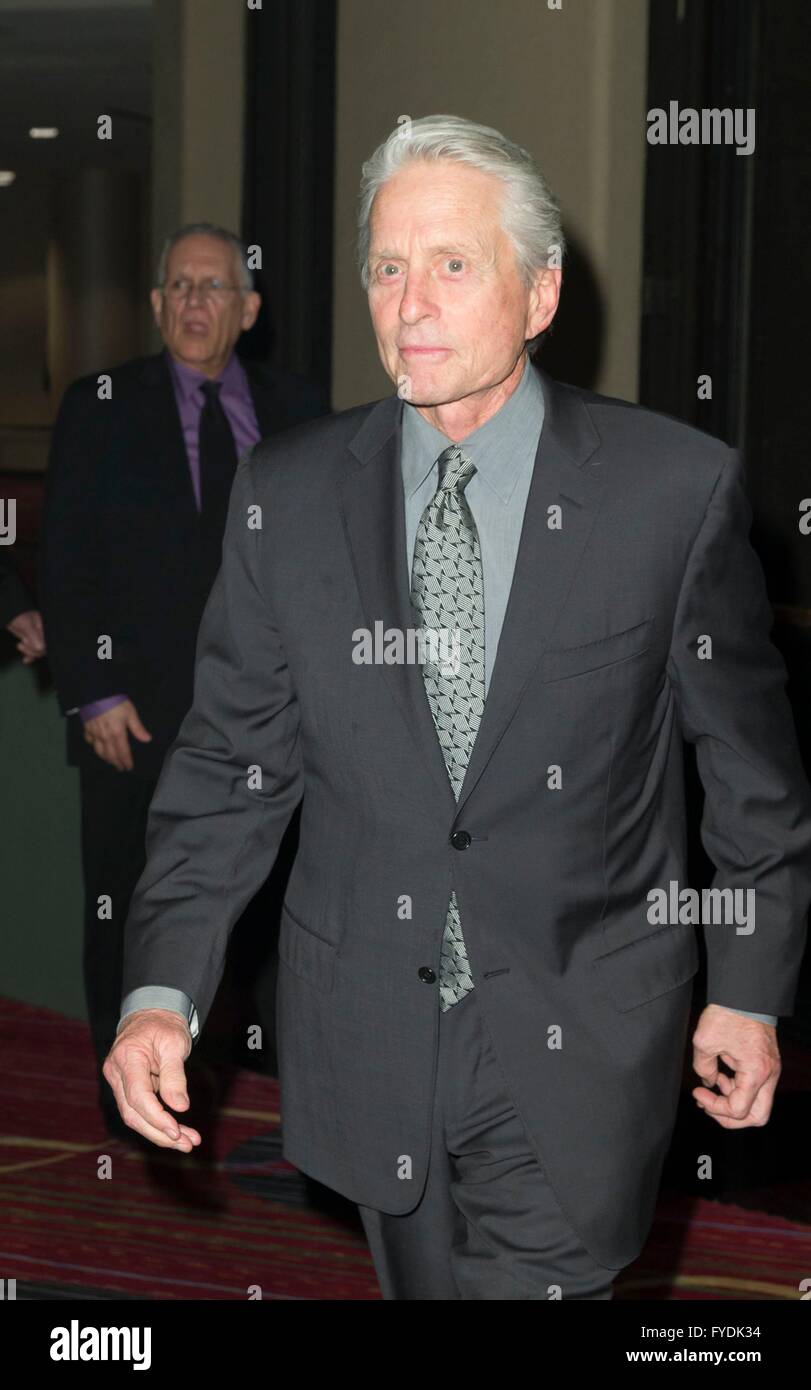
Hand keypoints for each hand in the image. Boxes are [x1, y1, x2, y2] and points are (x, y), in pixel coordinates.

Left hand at [7, 609, 45, 662]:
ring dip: (30, 652)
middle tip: (20, 644)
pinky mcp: (33, 641)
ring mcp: (38, 637)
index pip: (47, 641)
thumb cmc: (17, 615)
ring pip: (39, 651)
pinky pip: (35, 652)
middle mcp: (44, 632)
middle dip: (32, 649)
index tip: (26, 642)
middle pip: (45, 648)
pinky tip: (26, 660)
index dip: (39, 646)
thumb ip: (33, 634)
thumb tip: (41, 648)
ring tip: (19, 645)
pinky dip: (30, 656)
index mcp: (46, 626)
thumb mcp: (25, 623)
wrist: (10, 614)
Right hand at [83, 698, 151, 770]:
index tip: (129, 767)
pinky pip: (90, 742)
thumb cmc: (115, 702)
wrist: (95, 693)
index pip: (123, 752)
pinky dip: (95, 747)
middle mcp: (105, 737)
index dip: (126, 761)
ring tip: (110, 761)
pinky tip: (98, 747)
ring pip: (99, 751)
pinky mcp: (87, 729)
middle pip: (110, 755)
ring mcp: (94, 734)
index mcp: (117, 734)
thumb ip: (138, 728)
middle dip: (116, 763)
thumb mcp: (130, 713)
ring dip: (106, 758)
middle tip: (120, 768)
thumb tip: (147, 739)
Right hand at [103, 1008, 201, 1150]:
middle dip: (159, 1133)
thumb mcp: (175, 1044)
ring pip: (134, 1116)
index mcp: (127, 1057)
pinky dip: (156, 1123)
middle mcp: (116, 1072)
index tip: (176, 1131)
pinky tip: (176, 1133)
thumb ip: (175, 1075)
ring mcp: (117, 1081)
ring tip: (187, 1142)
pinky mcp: (124, 1089)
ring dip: (159, 1133)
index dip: (156, 1117)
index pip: (138, 1095)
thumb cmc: (163, 1027)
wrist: (150, 1016)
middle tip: (188, 1144)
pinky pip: (137, 1110)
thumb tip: (180, 1107)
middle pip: (133, 1113)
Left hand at [691, 1003, 780, 1127]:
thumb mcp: (705, 1042)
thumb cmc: (728, 1013)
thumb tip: (707, 1082)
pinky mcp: (766, 1064)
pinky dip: (738, 1089)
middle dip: (730, 1117)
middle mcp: (769, 1075)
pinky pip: (755, 1088)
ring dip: (733, 1102)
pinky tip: (721, 1077)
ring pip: (757, 1104)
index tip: (697, 1093)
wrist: (745, 993)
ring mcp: (770, 1070)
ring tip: (710, 1089)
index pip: (738, 1109)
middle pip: (757, 1117)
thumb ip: (703, 1068)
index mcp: (756, 1073)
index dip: (714, 1107)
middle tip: (708, 1106)